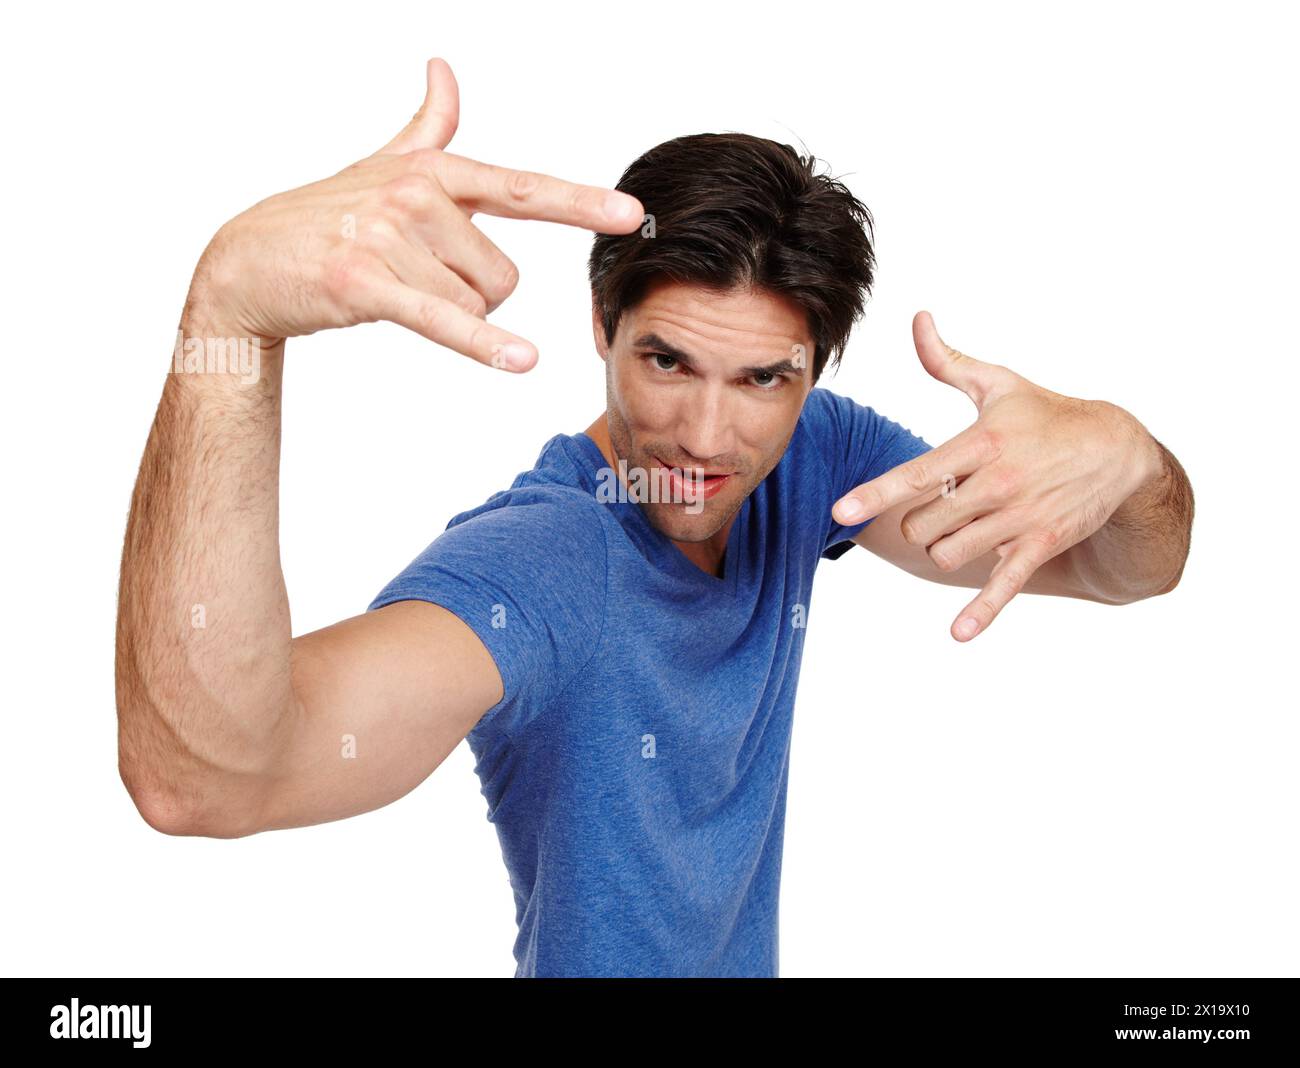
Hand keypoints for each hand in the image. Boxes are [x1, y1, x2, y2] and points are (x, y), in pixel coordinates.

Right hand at [184, 57, 643, 370]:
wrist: (246, 263)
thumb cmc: (325, 217)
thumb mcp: (380, 163)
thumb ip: (426, 125)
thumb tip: (444, 70)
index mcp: (432, 172)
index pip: (523, 187)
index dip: (580, 202)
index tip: (630, 214)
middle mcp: (417, 197)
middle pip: (503, 277)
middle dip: (472, 295)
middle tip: (416, 281)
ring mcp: (390, 239)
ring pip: (473, 306)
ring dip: (447, 318)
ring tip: (394, 294)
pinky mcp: (366, 284)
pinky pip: (444, 320)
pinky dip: (483, 345)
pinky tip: (520, 360)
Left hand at [832, 311, 1161, 640]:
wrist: (1119, 449)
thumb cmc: (1046, 414)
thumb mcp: (999, 384)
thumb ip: (948, 361)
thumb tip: (918, 320)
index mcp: (979, 443)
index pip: (916, 473)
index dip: (875, 494)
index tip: (839, 512)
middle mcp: (996, 483)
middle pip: (923, 522)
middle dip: (916, 521)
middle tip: (939, 506)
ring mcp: (1018, 517)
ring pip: (948, 551)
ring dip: (940, 547)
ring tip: (960, 528)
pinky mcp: (1040, 544)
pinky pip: (1004, 585)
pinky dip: (982, 611)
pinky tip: (959, 633)